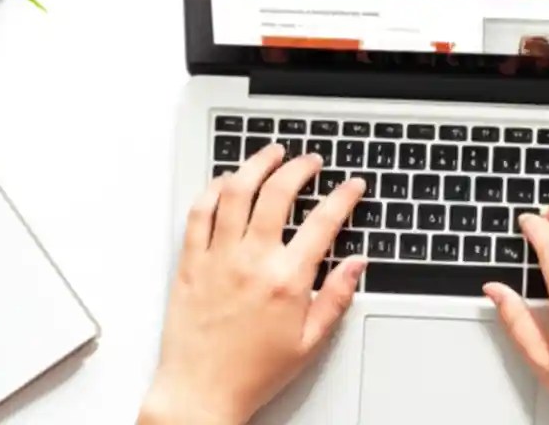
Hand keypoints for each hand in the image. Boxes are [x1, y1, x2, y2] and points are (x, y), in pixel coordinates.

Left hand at [139, 146, 365, 424]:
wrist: (201, 393)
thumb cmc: (252, 372)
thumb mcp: (310, 341)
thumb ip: (336, 297)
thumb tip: (358, 265)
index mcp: (287, 281)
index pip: (323, 222)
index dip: (344, 196)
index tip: (352, 186)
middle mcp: (252, 262)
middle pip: (278, 193)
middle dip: (300, 168)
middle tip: (310, 162)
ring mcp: (218, 258)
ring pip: (237, 191)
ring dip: (257, 164)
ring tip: (271, 154)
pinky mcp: (191, 262)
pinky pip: (200, 212)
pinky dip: (214, 188)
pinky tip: (227, 182)